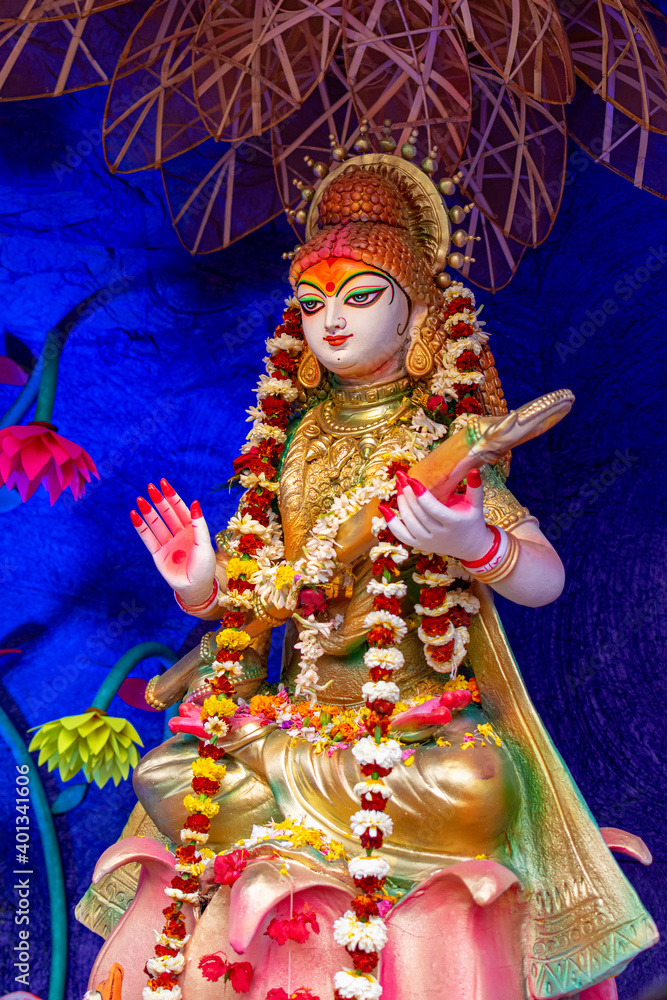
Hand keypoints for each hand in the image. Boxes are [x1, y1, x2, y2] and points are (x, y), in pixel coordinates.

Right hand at [131, 479, 215, 604]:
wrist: (196, 589)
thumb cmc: (204, 567)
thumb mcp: (204, 544)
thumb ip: (198, 525)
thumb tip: (194, 503)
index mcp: (192, 530)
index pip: (180, 509)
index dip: (172, 497)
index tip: (163, 483)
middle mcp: (179, 535)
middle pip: (167, 514)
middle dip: (159, 501)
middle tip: (150, 487)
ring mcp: (167, 544)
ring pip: (156, 524)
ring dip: (148, 512)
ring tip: (140, 499)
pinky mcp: (157, 554)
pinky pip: (148, 538)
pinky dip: (141, 527)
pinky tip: (134, 515)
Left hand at [379, 469, 492, 561]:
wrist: (471, 547)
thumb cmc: (473, 522)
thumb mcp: (476, 505)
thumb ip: (475, 487)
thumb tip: (475, 469)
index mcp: (452, 522)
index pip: (432, 508)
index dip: (420, 493)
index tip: (411, 479)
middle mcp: (438, 534)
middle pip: (417, 512)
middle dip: (407, 493)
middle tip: (401, 476)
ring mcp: (427, 541)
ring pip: (408, 521)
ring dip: (400, 502)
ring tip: (398, 486)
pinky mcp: (419, 545)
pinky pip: (401, 534)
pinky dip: (390, 522)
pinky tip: (383, 508)